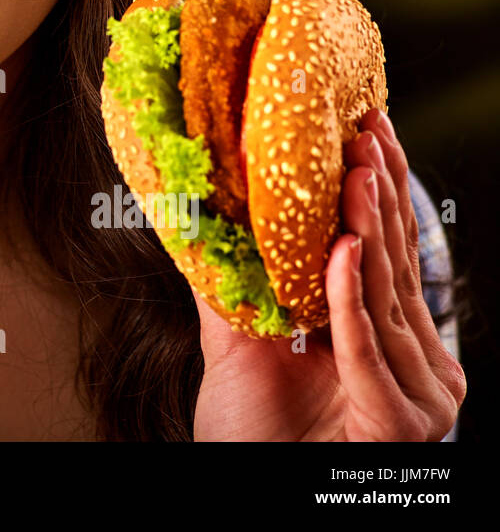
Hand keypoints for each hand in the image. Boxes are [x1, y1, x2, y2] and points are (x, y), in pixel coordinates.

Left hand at [192, 110, 465, 440]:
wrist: (248, 490)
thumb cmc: (251, 436)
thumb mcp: (238, 347)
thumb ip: (236, 287)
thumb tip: (204, 219)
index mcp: (383, 339)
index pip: (380, 252)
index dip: (376, 191)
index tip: (365, 129)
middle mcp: (413, 363)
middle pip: (390, 263)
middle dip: (377, 192)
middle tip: (366, 130)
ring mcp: (417, 394)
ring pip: (381, 295)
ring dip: (366, 229)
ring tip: (354, 171)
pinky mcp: (400, 420)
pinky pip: (366, 343)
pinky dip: (348, 297)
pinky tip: (341, 248)